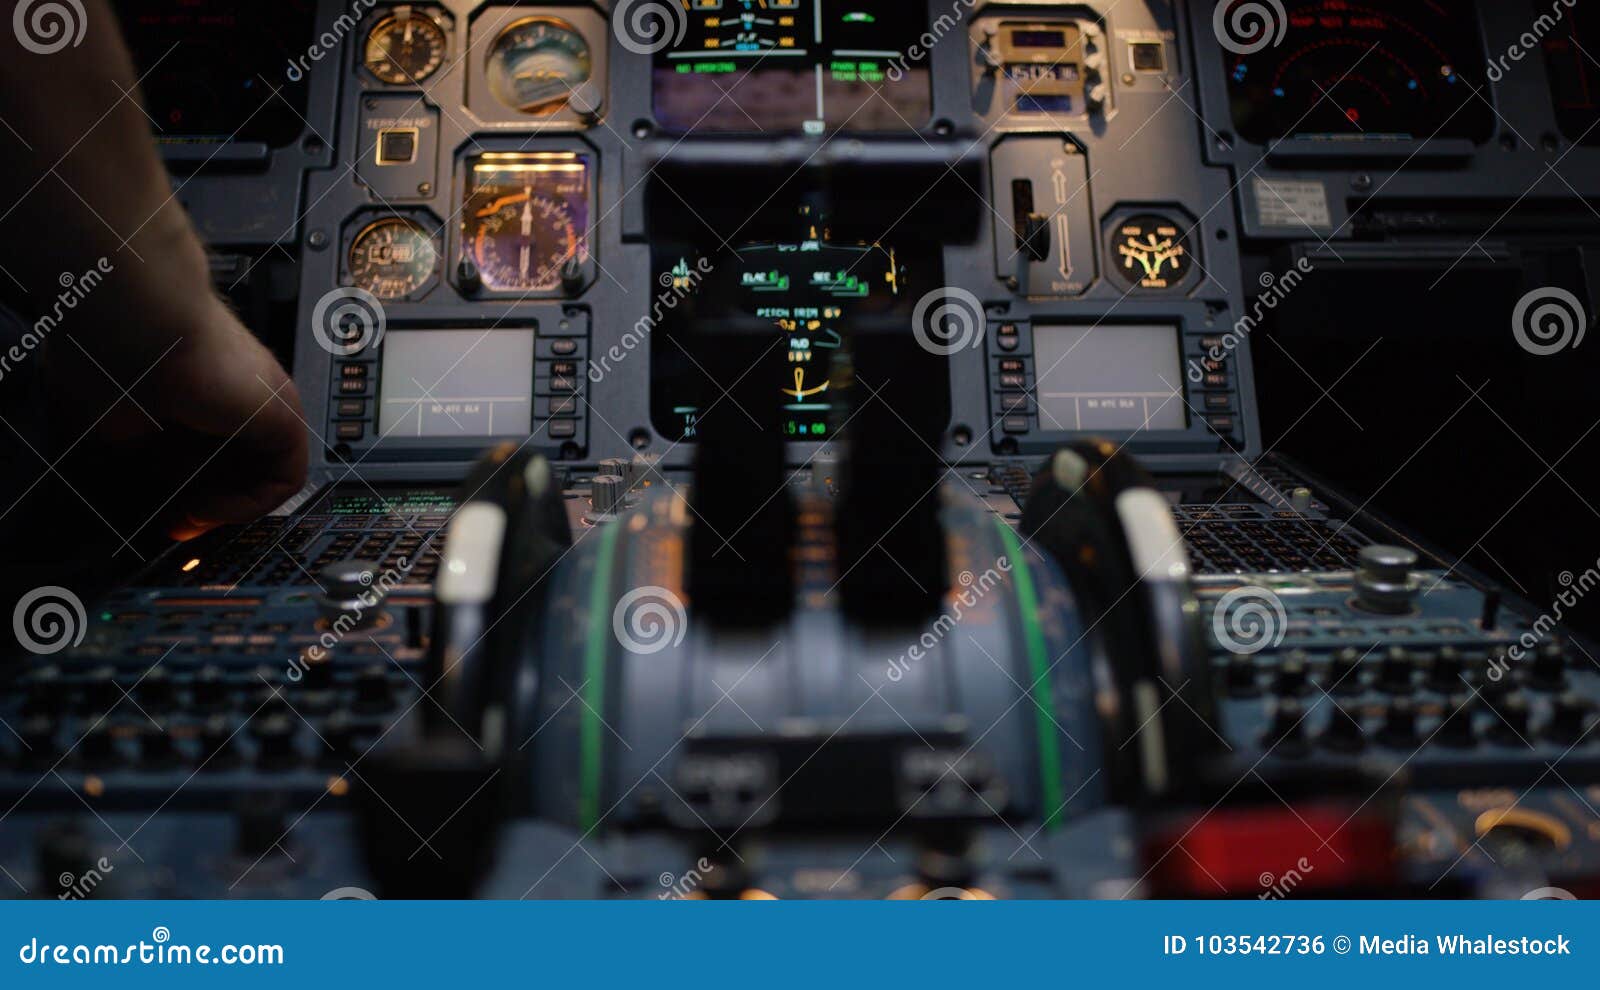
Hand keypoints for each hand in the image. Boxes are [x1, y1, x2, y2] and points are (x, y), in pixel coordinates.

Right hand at [48, 292, 307, 542]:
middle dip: (205, 504)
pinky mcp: (285, 415)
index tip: (160, 516)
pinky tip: (208, 507)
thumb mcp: (113, 421)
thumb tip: (138, 495)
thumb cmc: (108, 353)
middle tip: (173, 527)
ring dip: (224, 507)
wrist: (133, 319)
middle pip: (234, 466)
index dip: (184, 490)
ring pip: (259, 473)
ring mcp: (264, 403)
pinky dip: (249, 505)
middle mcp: (234, 393)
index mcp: (197, 387)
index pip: (206, 452)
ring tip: (186, 516)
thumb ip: (135, 457)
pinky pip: (284, 478)